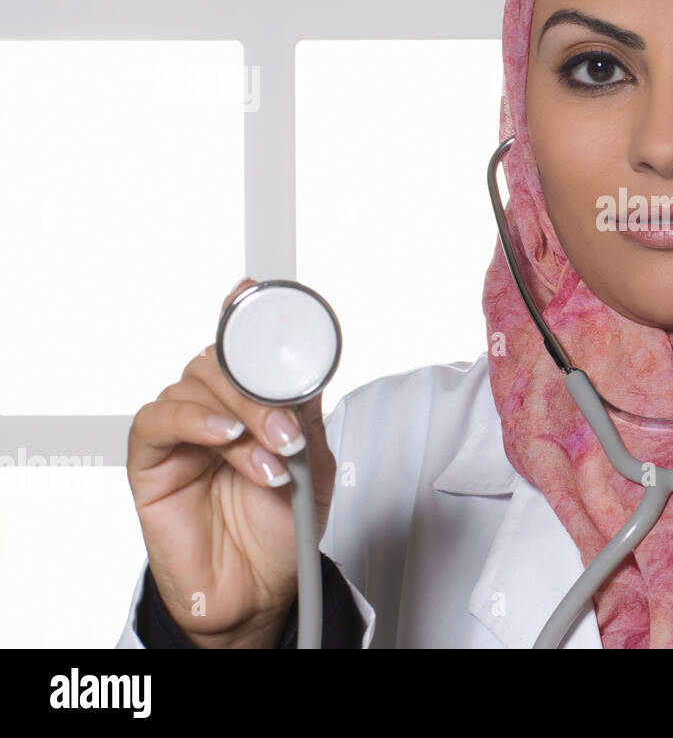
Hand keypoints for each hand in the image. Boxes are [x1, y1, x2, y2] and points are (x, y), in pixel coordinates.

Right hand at [126, 278, 337, 646]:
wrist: (261, 588)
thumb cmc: (284, 525)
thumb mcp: (313, 461)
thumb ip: (301, 410)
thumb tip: (303, 364)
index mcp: (254, 400)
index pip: (242, 346)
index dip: (244, 314)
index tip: (253, 290)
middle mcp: (215, 408)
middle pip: (219, 359)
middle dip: (258, 388)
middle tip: (287, 431)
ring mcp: (182, 431)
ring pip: (194, 386)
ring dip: (241, 417)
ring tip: (272, 459)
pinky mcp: (151, 460)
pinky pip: (158, 420)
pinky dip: (194, 422)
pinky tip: (224, 441)